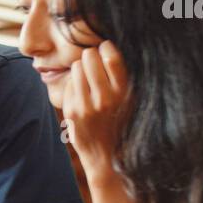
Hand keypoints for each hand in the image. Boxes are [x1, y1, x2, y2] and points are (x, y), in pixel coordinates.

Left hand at [62, 40, 130, 183]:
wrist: (108, 156)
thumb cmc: (123, 120)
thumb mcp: (133, 98)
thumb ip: (124, 75)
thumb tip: (109, 45)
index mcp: (125, 92)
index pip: (110, 55)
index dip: (106, 47)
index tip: (106, 50)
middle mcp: (105, 98)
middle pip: (89, 56)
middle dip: (91, 56)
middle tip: (95, 63)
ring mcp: (86, 105)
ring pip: (76, 67)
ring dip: (81, 68)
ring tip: (89, 78)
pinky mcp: (71, 111)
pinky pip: (69, 83)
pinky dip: (75, 84)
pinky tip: (83, 94)